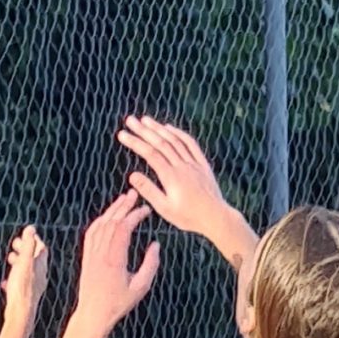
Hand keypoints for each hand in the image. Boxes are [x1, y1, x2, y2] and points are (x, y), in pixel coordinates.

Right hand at [0, 226, 49, 327]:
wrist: (20, 313)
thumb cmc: (22, 286)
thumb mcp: (24, 262)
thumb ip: (28, 245)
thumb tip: (31, 228)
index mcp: (41, 266)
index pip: (41, 248)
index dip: (33, 240)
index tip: (24, 234)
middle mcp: (40, 276)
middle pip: (35, 259)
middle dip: (25, 250)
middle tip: (14, 244)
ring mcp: (33, 287)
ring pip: (27, 272)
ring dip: (19, 263)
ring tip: (9, 259)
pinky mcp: (25, 297)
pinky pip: (20, 285)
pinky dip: (13, 279)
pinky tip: (5, 282)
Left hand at [73, 192, 160, 328]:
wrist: (93, 313)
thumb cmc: (118, 303)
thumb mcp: (141, 287)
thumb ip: (150, 264)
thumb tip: (155, 244)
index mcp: (114, 260)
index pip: (123, 229)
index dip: (134, 216)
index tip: (146, 210)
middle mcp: (100, 253)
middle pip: (111, 222)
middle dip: (123, 206)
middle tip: (134, 193)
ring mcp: (91, 254)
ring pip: (100, 224)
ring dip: (112, 210)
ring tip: (124, 199)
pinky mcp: (86, 256)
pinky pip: (91, 232)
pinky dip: (101, 220)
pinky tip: (109, 215)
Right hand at [118, 118, 248, 256]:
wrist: (216, 217)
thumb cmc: (189, 217)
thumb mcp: (165, 208)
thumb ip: (148, 190)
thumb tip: (132, 175)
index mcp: (171, 177)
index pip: (150, 154)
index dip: (135, 142)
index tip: (122, 134)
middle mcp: (182, 166)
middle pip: (161, 143)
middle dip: (143, 130)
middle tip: (130, 120)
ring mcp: (194, 163)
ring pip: (175, 141)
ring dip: (159, 128)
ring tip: (145, 120)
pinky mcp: (202, 164)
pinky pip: (190, 144)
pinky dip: (179, 134)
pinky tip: (169, 128)